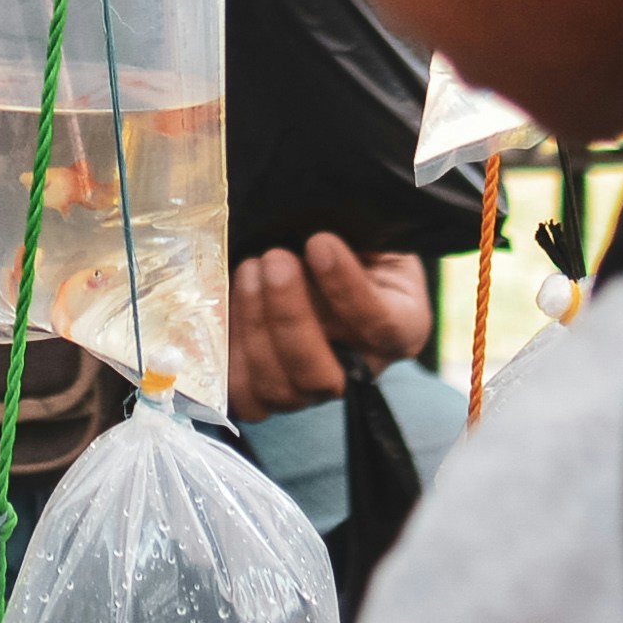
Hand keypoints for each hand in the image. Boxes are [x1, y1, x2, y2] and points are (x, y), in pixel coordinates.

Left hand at [227, 234, 433, 421]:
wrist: (322, 250)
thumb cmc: (350, 237)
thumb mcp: (367, 227)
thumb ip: (356, 231)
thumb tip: (316, 230)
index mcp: (400, 330)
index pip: (382, 328)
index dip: (348, 289)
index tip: (320, 242)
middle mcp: (356, 370)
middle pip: (321, 376)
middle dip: (289, 316)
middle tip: (273, 258)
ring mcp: (308, 388)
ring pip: (277, 389)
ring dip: (253, 327)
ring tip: (246, 270)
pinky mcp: (264, 390)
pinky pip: (240, 395)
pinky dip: (224, 353)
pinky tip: (222, 302)